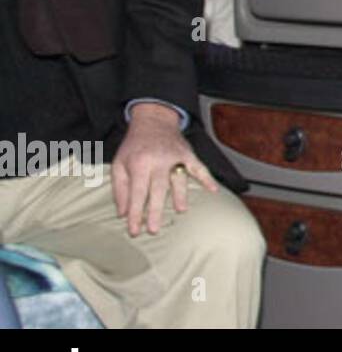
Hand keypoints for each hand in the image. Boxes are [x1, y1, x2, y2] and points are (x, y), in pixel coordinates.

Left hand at [111, 103, 218, 235]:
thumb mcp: (119, 164)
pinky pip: (199, 167)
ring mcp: (175, 157)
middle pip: (158, 190)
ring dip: (180, 195)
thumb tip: (123, 212)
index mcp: (139, 163)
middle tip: (154, 230)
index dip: (135, 213)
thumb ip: (120, 189)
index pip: (137, 193)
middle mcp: (158, 160)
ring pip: (178, 179)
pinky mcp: (187, 154)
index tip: (134, 230)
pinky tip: (213, 190)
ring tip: (181, 211)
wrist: (152, 120)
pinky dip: (207, 178)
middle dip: (155, 211)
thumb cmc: (134, 146)